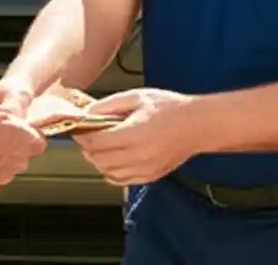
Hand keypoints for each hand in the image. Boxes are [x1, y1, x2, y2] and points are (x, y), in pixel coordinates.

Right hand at [0, 110, 45, 191]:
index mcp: (27, 141)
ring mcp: (6, 174)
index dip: (29, 137)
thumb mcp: (0, 111)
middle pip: (23, 156)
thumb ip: (16, 118)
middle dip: (14, 150)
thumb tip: (20, 121)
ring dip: (0, 161)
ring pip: (8, 168)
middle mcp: (21, 160)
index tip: (19, 134)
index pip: (39, 142)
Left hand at [72, 88, 200, 185]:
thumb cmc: (169, 108)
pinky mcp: (150, 176)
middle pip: (98, 159)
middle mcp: (138, 155)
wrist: (197, 125)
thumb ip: (110, 105)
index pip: (96, 142)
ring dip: (98, 161)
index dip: (83, 136)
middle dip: (88, 148)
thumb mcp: (137, 97)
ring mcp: (144, 169)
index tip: (79, 128)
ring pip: (107, 172)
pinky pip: (121, 180)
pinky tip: (112, 160)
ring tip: (100, 147)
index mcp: (134, 134)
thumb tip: (88, 113)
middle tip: (87, 136)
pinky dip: (111, 172)